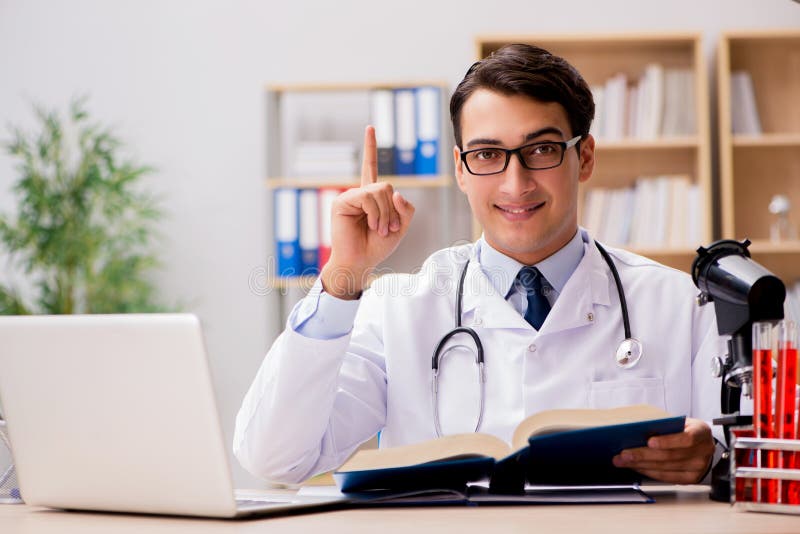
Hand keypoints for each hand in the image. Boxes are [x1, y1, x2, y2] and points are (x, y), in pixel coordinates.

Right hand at [320, 125, 414, 298]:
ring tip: (377, 230)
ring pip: (380, 191)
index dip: (370, 147)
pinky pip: (367, 198)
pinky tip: (369, 226)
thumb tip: (396, 192)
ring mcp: (350, 197)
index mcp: (372, 196)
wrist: (360, 262)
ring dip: (385, 215)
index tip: (370, 127)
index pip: (371, 167)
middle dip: (392, 210)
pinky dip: (374, 214)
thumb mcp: (401, 227)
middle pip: (387, 186)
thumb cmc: (377, 246)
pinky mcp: (342, 202)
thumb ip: (405, 209)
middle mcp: (360, 193)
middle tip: (386, 229)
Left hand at [612, 418, 714, 483]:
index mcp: (701, 431)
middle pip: (671, 456)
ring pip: (666, 468)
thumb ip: (664, 424)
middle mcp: (703, 451)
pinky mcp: (691, 478)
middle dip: (644, 455)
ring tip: (624, 461)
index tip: (649, 442)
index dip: (667, 441)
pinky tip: (637, 467)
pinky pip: (667, 477)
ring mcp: (698, 467)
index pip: (687, 438)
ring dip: (641, 465)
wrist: (701, 443)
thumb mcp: (679, 421)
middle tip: (624, 454)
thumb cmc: (685, 429)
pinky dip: (649, 472)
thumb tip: (636, 429)